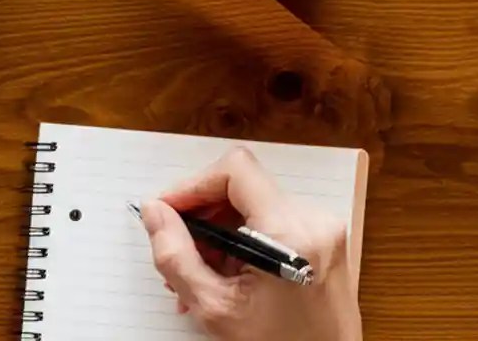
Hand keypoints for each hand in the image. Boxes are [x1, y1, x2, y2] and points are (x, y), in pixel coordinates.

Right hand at [141, 147, 361, 340]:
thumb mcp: (215, 307)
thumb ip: (176, 255)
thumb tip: (155, 212)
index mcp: (291, 233)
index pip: (235, 170)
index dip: (193, 184)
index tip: (169, 209)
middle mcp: (313, 221)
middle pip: (241, 187)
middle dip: (201, 214)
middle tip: (176, 247)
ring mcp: (322, 230)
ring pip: (252, 205)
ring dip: (217, 230)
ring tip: (198, 271)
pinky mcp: (322, 240)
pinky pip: (269, 222)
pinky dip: (240, 240)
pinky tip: (223, 273)